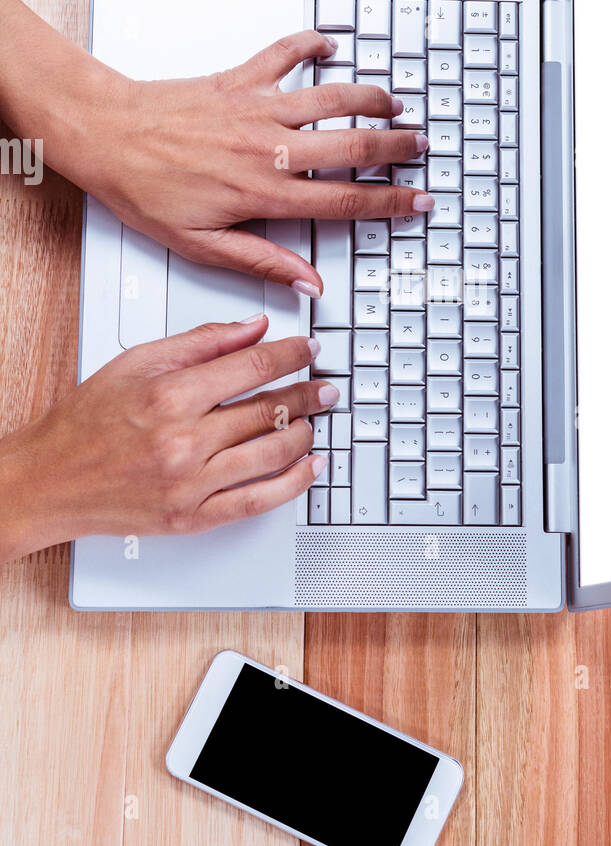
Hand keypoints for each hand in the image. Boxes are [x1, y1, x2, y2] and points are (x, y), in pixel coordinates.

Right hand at [0, 315, 332, 560]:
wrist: (50, 481)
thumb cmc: (85, 422)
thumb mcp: (136, 362)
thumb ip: (201, 343)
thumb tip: (253, 327)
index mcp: (170, 396)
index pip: (252, 367)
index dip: (292, 355)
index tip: (310, 350)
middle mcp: (183, 441)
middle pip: (269, 411)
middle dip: (308, 394)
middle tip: (326, 387)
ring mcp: (191, 483)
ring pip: (272, 454)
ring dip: (305, 434)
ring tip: (315, 420)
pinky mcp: (193, 517)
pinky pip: (258, 500)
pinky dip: (294, 483)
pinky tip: (310, 467)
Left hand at [68, 30, 431, 292]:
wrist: (105, 135)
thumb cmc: (144, 189)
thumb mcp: (201, 245)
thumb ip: (261, 263)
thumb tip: (306, 284)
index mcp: (264, 193)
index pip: (345, 201)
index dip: (390, 203)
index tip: (418, 201)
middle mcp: (269, 148)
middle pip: (352, 146)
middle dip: (397, 148)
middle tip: (422, 149)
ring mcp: (257, 109)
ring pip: (332, 97)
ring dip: (371, 98)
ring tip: (396, 104)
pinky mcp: (239, 80)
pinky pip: (285, 53)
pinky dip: (311, 44)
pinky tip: (330, 45)